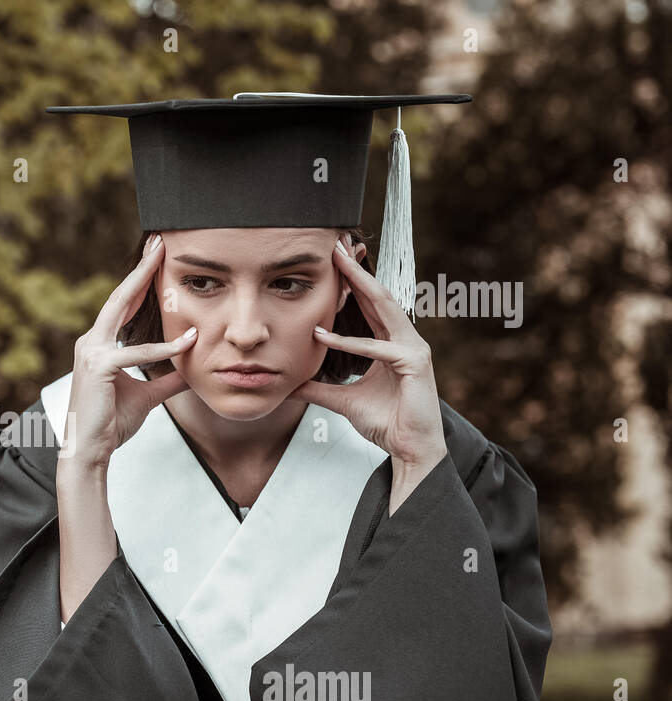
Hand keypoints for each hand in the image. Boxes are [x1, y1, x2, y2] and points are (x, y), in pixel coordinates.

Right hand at [63, 233, 198, 468]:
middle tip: (160, 242)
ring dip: (144, 284)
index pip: (121, 306)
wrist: (90, 450)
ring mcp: (91, 353)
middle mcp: (90, 343)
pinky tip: (184, 340)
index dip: (139, 281)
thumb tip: (191, 369)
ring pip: (120, 311)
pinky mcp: (99, 368)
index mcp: (98, 346)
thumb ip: (167, 379)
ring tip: (163, 261)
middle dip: (140, 268)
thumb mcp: (147, 396)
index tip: (156, 257)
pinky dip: (161, 348)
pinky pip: (135, 353)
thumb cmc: (111, 423)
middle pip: (118, 296)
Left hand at [289, 234, 446, 470]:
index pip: (369, 306)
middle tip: (335, 246)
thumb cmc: (386, 422)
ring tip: (338, 266)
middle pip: (378, 298)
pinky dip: (350, 343)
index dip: (351, 283)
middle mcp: (404, 341)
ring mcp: (412, 350)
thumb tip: (291, 385)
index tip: (331, 262)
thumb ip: (318, 390)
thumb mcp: (342, 401)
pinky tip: (323, 336)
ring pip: (384, 311)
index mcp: (390, 344)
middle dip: (356, 271)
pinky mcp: (414, 365)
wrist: (409, 449)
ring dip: (361, 287)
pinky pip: (378, 350)